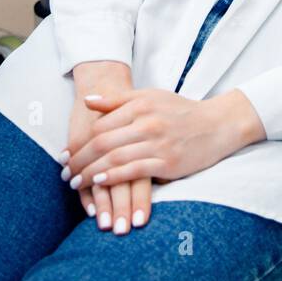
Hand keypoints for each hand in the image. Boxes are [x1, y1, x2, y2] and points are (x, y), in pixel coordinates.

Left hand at [64, 87, 262, 191]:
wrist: (217, 125)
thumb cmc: (180, 111)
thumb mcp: (150, 96)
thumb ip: (118, 99)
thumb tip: (87, 100)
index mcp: (140, 104)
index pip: (99, 125)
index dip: (78, 142)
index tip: (64, 156)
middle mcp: (147, 121)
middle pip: (102, 142)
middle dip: (79, 160)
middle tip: (64, 174)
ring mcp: (157, 142)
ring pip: (115, 158)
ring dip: (91, 173)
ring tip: (76, 183)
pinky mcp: (167, 162)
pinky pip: (134, 171)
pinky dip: (114, 177)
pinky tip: (100, 183)